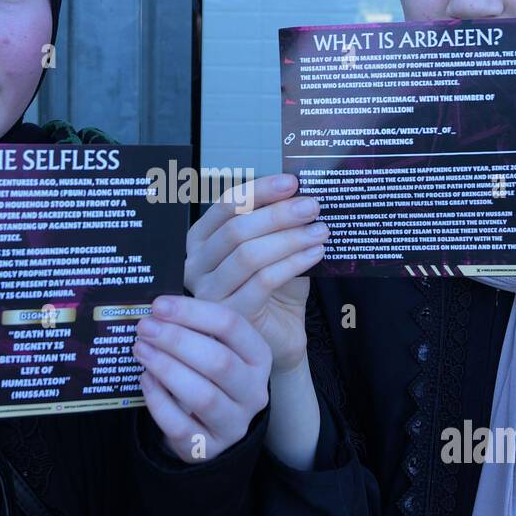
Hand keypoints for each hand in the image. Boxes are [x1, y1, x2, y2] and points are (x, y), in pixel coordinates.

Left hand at [135, 295, 270, 463]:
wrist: (208, 426)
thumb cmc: (208, 374)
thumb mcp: (213, 346)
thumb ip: (193, 327)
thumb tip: (158, 308)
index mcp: (259, 357)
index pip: (232, 326)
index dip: (193, 312)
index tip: (159, 305)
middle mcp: (254, 391)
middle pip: (219, 361)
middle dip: (176, 340)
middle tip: (145, 327)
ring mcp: (234, 423)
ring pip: (202, 396)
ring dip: (166, 368)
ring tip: (140, 349)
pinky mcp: (208, 447)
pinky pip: (180, 426)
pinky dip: (158, 400)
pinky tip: (145, 379)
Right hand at [184, 174, 327, 374]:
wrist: (279, 334)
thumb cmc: (274, 286)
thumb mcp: (273, 246)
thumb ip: (275, 221)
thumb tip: (299, 188)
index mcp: (200, 239)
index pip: (225, 205)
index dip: (259, 191)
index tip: (292, 182)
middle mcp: (195, 264)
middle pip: (236, 230)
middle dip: (278, 214)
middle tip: (312, 207)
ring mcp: (207, 293)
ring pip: (249, 255)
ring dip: (289, 238)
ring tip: (320, 231)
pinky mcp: (228, 315)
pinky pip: (263, 282)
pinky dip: (293, 263)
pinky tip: (315, 254)